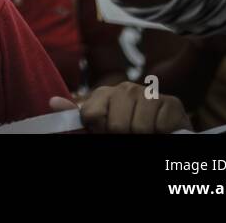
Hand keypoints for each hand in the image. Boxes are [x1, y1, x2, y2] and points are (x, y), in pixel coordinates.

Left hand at [52, 81, 189, 133]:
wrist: (162, 132)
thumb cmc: (126, 129)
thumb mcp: (99, 125)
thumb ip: (76, 116)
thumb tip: (52, 102)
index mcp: (104, 93)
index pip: (91, 115)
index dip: (99, 130)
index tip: (106, 131)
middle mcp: (126, 88)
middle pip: (116, 126)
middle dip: (122, 135)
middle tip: (129, 134)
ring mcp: (150, 94)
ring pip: (139, 128)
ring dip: (142, 136)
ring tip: (144, 132)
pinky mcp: (172, 103)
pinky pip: (160, 127)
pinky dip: (160, 134)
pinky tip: (160, 130)